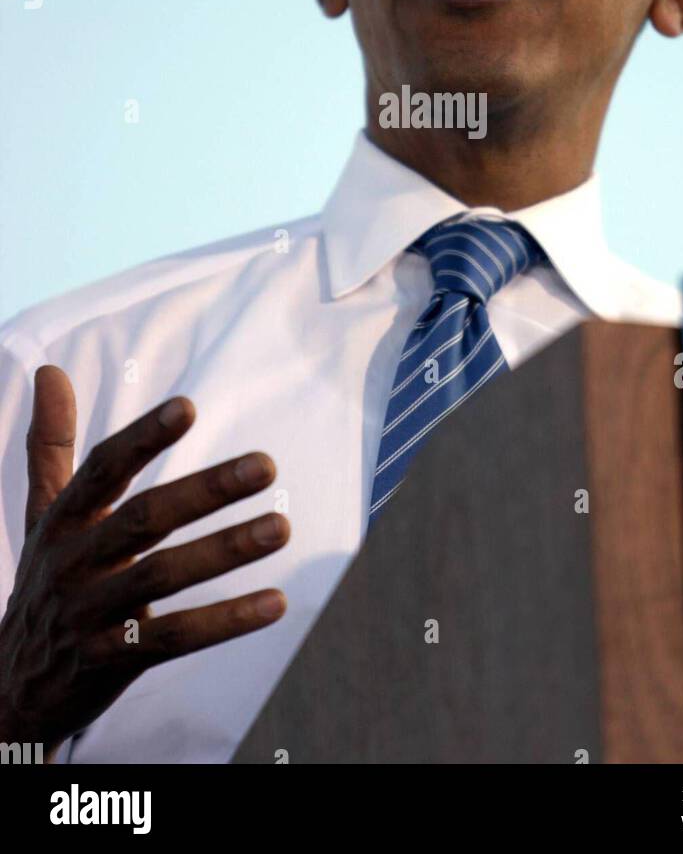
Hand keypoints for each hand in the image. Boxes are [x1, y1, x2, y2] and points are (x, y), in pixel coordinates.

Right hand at [0, 365, 289, 756]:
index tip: (187, 407)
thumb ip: (51, 445)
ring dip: (224, 551)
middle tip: (266, 465)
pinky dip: (224, 623)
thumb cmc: (45, 583)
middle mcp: (73, 563)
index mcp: (62, 521)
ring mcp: (90, 615)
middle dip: (206, 490)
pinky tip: (275, 603)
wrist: (9, 688)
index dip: (143, 437)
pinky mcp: (110, 662)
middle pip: (144, 519)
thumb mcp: (42, 515)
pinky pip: (172, 640)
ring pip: (162, 577)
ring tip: (280, 527)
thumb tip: (49, 368)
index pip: (104, 469)